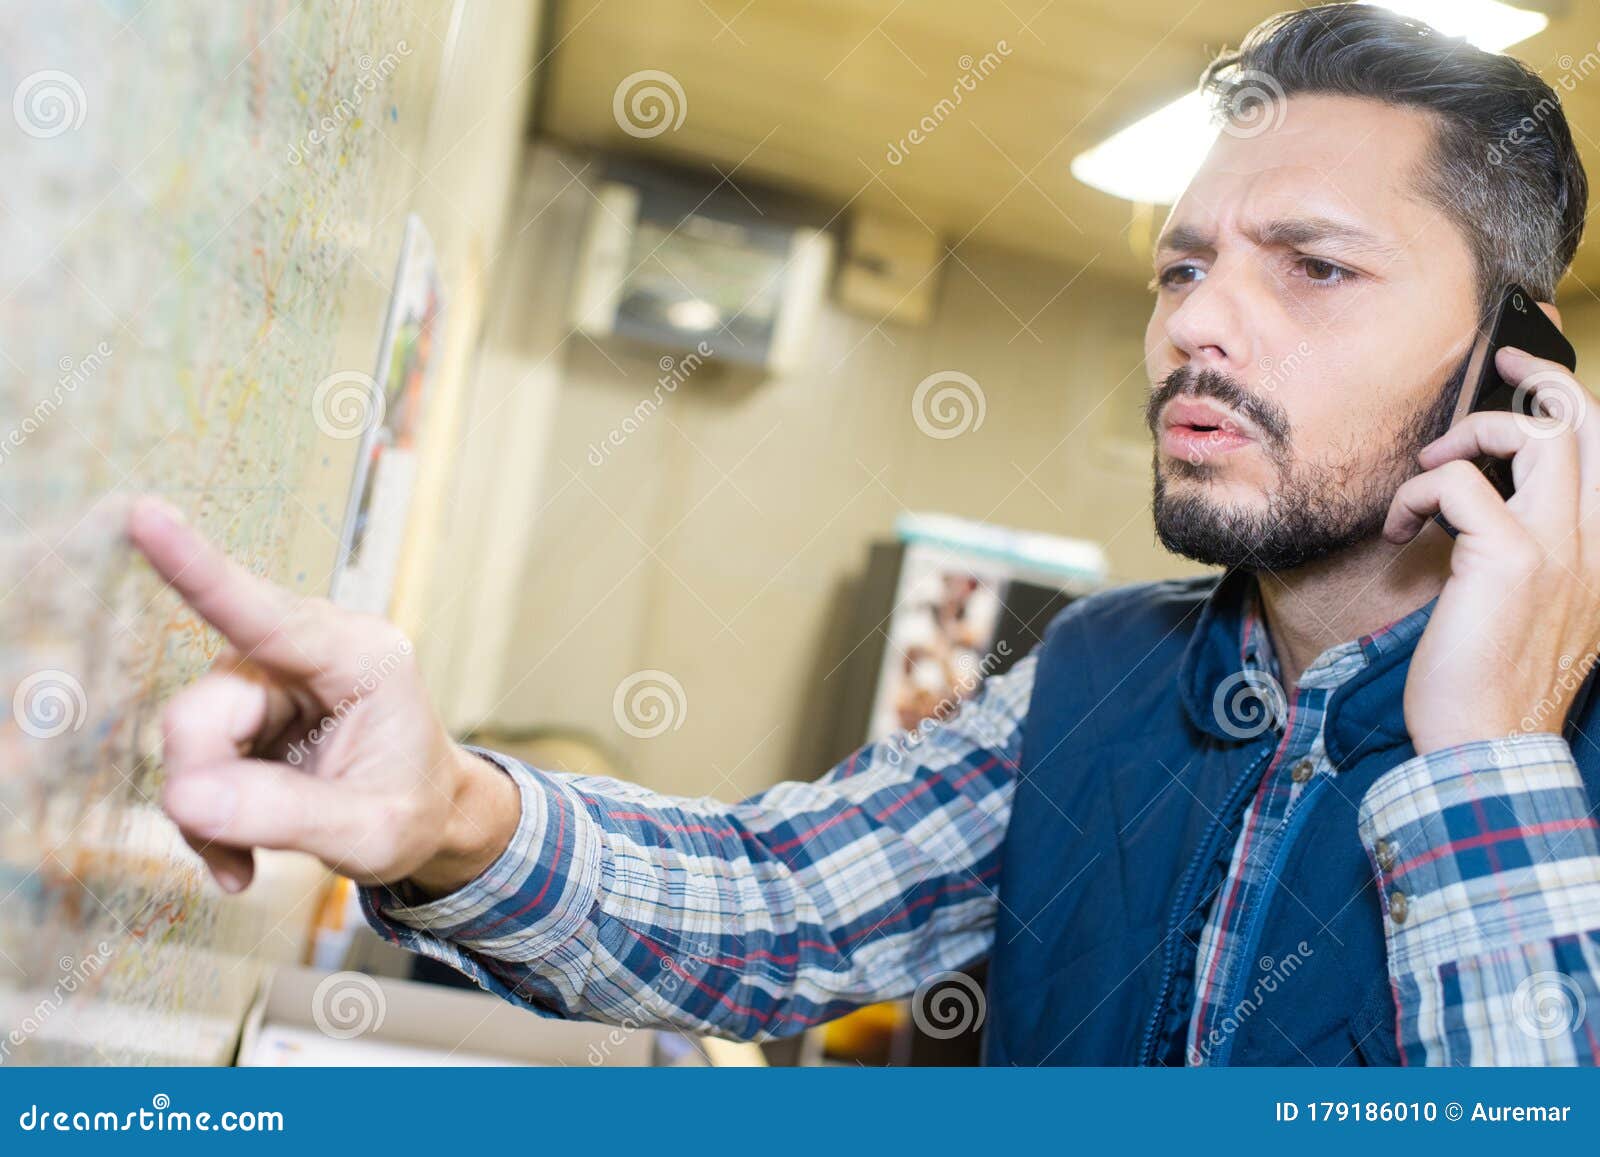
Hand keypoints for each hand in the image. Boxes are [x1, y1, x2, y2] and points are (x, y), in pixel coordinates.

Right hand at [126, 496, 519, 894]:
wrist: (426, 816)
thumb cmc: (415, 809)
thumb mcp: (372, 834)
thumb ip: (286, 816)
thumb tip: (185, 798)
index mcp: (360, 656)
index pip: (266, 615)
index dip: (197, 567)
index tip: (146, 514)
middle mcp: (306, 651)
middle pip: (203, 712)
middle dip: (209, 786)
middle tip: (241, 851)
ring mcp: (267, 677)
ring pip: (188, 740)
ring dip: (208, 813)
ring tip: (252, 857)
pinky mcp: (242, 709)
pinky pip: (190, 764)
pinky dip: (207, 821)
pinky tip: (239, 861)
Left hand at [1387, 345, 1599, 753]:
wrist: (1489, 746)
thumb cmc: (1492, 683)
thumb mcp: (1530, 609)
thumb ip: (1527, 552)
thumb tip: (1482, 500)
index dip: (1571, 402)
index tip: (1526, 376)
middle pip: (1587, 424)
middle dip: (1538, 378)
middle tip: (1497, 361)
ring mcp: (1563, 547)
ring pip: (1537, 434)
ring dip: (1470, 435)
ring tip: (1429, 473)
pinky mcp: (1511, 558)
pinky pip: (1458, 485)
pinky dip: (1416, 495)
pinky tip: (1398, 532)